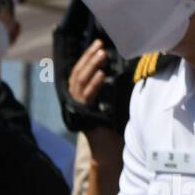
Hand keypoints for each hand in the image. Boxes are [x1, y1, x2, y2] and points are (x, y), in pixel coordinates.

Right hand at [69, 40, 124, 159]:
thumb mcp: (111, 105)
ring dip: (92, 65)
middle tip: (99, 44)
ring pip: (81, 80)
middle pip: (79, 71)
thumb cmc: (111, 129)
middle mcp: (76, 97)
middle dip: (89, 56)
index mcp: (80, 94)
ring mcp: (78, 105)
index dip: (87, 57)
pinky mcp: (83, 113)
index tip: (97, 45)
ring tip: (101, 54)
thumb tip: (119, 74)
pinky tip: (101, 74)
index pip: (81, 70)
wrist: (106, 150)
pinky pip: (87, 95)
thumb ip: (110, 90)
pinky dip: (94, 83)